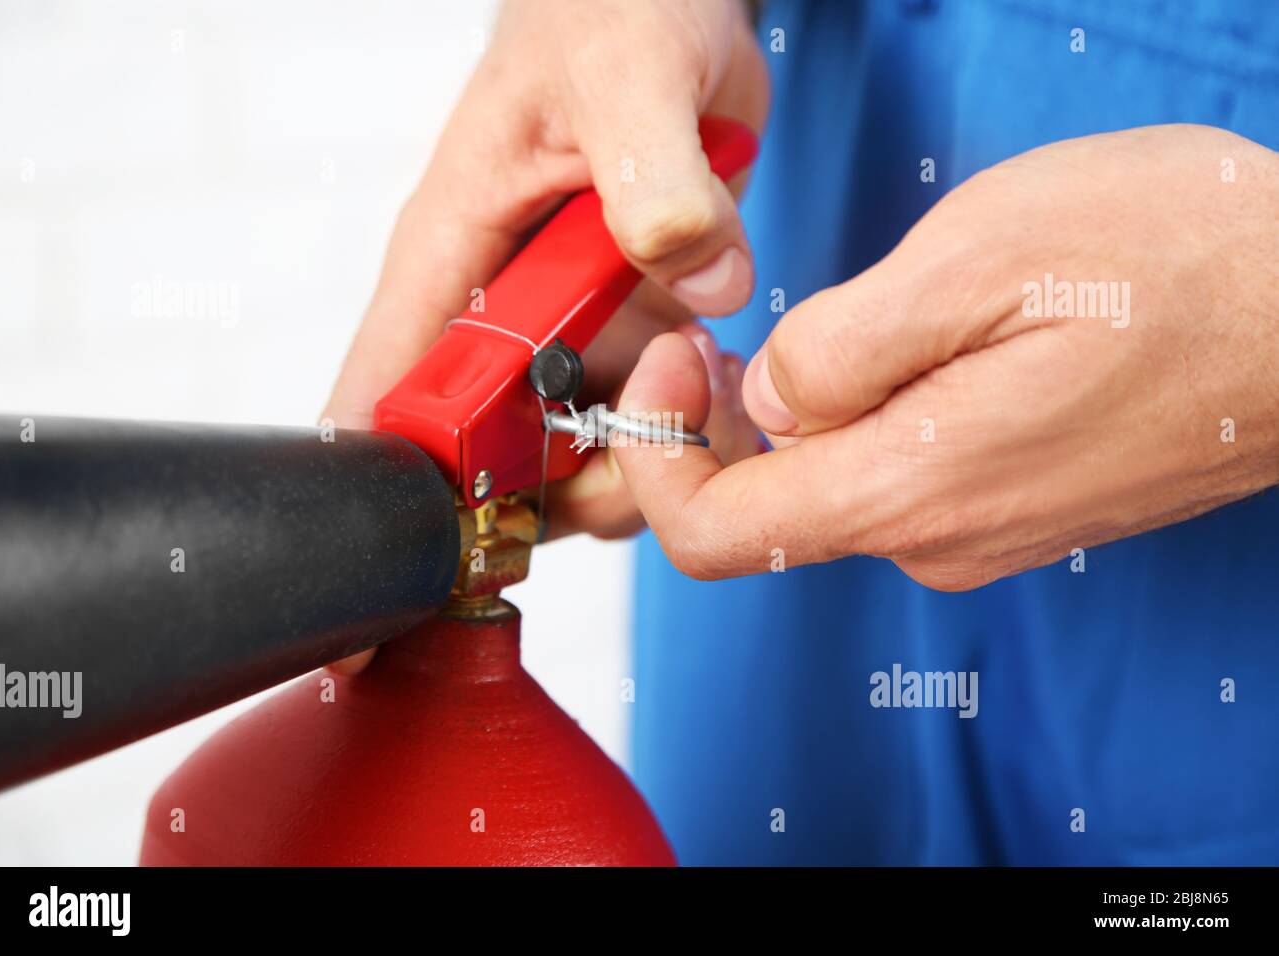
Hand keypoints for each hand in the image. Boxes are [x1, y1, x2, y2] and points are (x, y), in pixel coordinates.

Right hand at [326, 0, 767, 672]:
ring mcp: (570, 324)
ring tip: (695, 372)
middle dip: (565, 479)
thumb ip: (651, 177)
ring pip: (583, 448)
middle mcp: (501, 306)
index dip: (385, 500)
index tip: (399, 582)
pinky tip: (719, 359)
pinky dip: (692, 412)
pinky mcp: (632, 325)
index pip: (389, 395)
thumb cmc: (608, 13)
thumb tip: (691, 278)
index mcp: (453, 253)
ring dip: (647, 444)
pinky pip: (651, 408)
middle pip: (496, 459)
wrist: (668, 4)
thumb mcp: (627, 75)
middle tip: (637, 436)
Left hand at [612, 125, 1278, 588]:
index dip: (658, 452)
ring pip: (832, 486)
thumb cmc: (1177, 262)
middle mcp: (938, 538)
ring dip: (798, 413)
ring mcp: (980, 533)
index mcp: (911, 488)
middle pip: (765, 510)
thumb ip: (841, 346)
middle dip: (717, 422)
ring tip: (839, 321)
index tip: (675, 359)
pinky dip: (863, 419)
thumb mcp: (977, 258)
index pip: (714, 535)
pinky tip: (909, 347)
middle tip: (729, 328)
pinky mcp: (1013, 508)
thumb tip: (767, 398)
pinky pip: (897, 475)